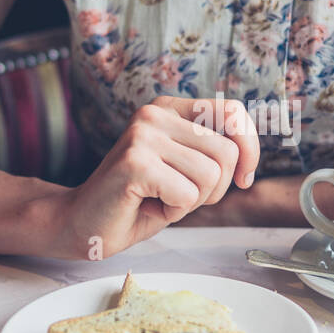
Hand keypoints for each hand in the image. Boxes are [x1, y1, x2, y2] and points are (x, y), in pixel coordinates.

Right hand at [52, 95, 259, 256]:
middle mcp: (155, 114)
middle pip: (228, 152)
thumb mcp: (184, 170)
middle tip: (181, 196)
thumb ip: (213, 154)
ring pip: (211, 175)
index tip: (242, 178)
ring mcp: (143, 135)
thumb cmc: (138, 201)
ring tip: (161, 199)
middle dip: (216, 188)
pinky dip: (175, 210)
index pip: (234, 111)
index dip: (250, 148)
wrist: (84, 223)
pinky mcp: (135, 162)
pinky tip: (148, 206)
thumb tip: (248, 156)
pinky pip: (187, 194)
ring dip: (193, 201)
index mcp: (169, 109)